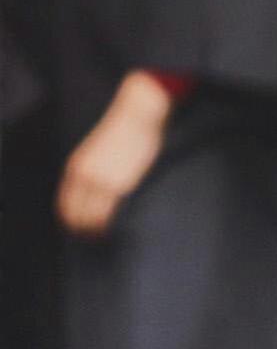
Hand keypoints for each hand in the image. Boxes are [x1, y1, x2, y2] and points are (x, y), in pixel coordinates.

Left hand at [55, 71, 175, 238]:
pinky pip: (112, 212)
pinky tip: (117, 223)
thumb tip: (94, 189)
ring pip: (93, 217)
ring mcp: (102, 181)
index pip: (66, 204)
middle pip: (77, 214)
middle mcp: (85, 176)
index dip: (72, 219)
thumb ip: (92, 168)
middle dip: (84, 228)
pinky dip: (111, 222)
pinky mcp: (122, 184)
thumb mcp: (97, 149)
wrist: (139, 113)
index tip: (80, 227)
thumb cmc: (125, 128)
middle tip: (94, 235)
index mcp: (76, 167)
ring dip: (98, 228)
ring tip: (106, 233)